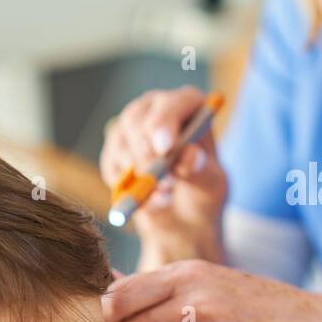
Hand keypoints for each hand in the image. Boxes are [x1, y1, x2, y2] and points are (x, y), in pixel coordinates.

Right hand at [99, 86, 227, 248]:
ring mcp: (131, 129)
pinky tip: (150, 201)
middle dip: (148, 153)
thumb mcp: (211, 186)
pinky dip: (127, 188)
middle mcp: (156, 109)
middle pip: (137, 118)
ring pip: (121, 143)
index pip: (175, 102)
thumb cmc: (203, 193)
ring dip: (140, 174)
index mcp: (188, 106)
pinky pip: (111, 167)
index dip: (166, 121)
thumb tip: (190, 154)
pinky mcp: (113, 152)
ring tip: (166, 196)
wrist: (183, 218)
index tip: (165, 148)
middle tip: (164, 182)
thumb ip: (201, 170)